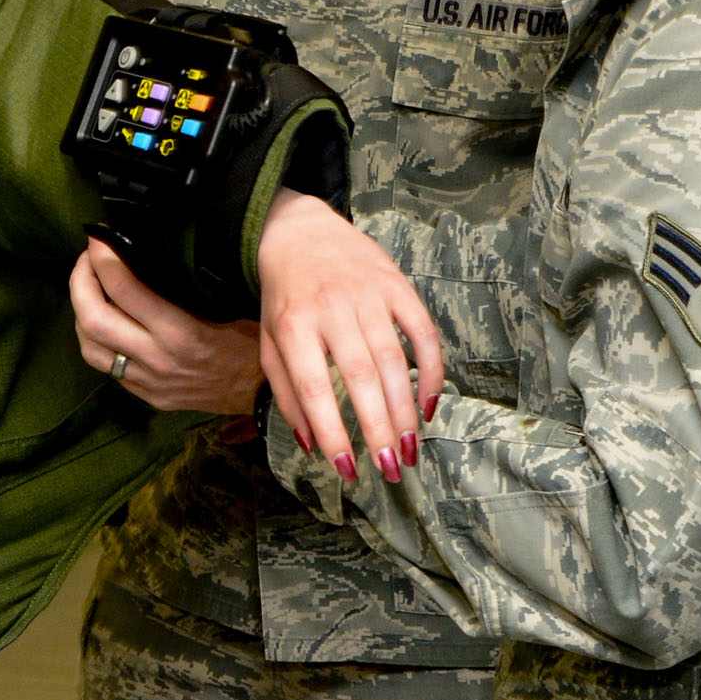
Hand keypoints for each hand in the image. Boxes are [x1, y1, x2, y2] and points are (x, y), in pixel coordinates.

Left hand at [71, 239, 262, 416]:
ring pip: (89, 347)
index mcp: (180, 332)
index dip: (101, 255)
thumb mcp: (228, 302)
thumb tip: (152, 238)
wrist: (266, 394)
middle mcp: (158, 359)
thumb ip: (189, 278)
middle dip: (79, 280)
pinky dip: (95, 340)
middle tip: (86, 258)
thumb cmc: (254, 339)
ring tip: (88, 287)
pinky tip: (103, 321)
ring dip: (80, 313)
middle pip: (92, 318)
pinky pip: (106, 368)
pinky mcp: (148, 396)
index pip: (122, 287)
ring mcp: (149, 382)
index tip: (99, 235)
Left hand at [256, 189, 441, 483]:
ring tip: (411, 449)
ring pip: (393, 360)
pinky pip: (423, 332)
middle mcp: (330, 308)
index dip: (331, 430)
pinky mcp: (396, 284)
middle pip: (361, 377)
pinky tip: (429, 404)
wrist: (300, 231)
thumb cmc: (283, 298)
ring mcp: (367, 294)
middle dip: (379, 428)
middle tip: (391, 468)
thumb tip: (311, 445)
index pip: (313, 386)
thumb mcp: (269, 342)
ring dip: (405, 410)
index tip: (346, 469)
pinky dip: (431, 369)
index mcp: (293, 324)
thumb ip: (285, 393)